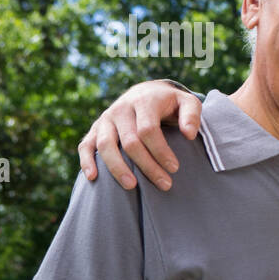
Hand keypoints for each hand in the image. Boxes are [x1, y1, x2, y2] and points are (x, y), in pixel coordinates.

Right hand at [78, 81, 202, 190]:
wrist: (146, 92)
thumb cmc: (170, 103)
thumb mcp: (187, 103)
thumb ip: (191, 116)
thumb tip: (189, 134)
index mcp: (143, 101)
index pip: (148, 130)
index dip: (161, 151)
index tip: (175, 168)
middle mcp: (121, 109)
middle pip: (130, 142)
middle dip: (147, 166)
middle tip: (165, 184)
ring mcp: (106, 119)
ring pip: (106, 145)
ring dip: (118, 168)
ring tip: (132, 187)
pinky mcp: (96, 128)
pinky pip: (86, 145)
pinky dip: (87, 161)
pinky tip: (93, 178)